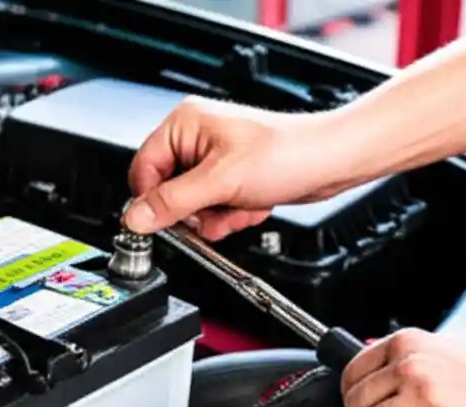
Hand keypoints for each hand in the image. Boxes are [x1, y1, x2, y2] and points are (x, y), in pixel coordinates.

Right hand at [121, 97, 349, 240]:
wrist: (330, 163)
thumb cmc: (287, 154)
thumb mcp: (220, 183)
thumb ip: (172, 202)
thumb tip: (135, 217)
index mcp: (184, 123)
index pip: (143, 170)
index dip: (152, 201)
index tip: (163, 224)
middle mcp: (195, 137)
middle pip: (167, 191)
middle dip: (193, 211)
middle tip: (213, 212)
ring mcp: (213, 158)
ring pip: (191, 205)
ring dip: (214, 216)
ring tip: (238, 207)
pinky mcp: (230, 176)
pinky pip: (212, 207)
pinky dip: (229, 215)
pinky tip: (249, 207)